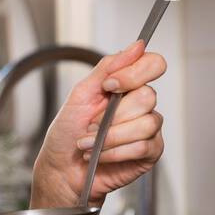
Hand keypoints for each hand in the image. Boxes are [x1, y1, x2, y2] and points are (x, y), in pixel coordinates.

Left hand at [31, 39, 166, 208]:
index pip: (153, 65)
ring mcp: (148, 129)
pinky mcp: (150, 152)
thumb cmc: (67, 133)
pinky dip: (115, 152)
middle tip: (91, 124)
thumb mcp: (81, 93)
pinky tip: (101, 155)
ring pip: (146, 123)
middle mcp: (141, 105)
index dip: (134, 74)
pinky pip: (143, 146)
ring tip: (90, 143)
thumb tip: (137, 45)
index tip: (108, 86)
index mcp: (126, 86)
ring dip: (110, 136)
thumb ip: (108, 67)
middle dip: (112, 114)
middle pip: (147, 96)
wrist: (61, 169)